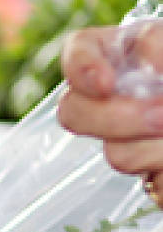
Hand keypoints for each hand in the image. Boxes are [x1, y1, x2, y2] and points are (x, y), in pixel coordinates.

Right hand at [58, 22, 162, 206]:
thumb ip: (159, 48)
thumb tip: (151, 62)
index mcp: (133, 54)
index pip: (82, 51)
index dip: (81, 67)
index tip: (104, 83)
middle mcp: (123, 96)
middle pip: (76, 112)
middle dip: (119, 118)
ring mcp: (133, 138)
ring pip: (116, 154)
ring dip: (157, 149)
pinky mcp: (154, 172)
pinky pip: (153, 182)